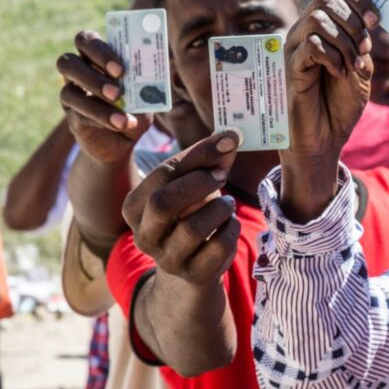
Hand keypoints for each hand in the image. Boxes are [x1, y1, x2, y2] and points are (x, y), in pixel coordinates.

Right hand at [57, 30, 150, 162]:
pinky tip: (122, 123)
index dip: (100, 50)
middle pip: (67, 62)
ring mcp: (71, 97)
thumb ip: (146, 80)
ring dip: (95, 97)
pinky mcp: (73, 119)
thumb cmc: (135, 109)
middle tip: (117, 85)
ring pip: (68, 92)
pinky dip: (103, 118)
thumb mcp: (146, 94)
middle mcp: (77, 74)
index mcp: (95, 59)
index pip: (85, 40)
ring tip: (119, 102)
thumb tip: (156, 68)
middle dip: (92, 73)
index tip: (121, 68)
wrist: (126, 141)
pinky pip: (79, 115)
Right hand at [122, 131, 241, 285]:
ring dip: (220, 209)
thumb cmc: (191, 214)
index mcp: (134, 207)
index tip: (227, 144)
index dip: (198, 156)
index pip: (161, 174)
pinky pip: (218, 247)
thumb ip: (208, 161)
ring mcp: (167, 259)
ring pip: (193, 228)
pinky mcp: (193, 274)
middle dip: (199, 184)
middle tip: (222, 176)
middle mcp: (143, 235)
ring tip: (229, 203)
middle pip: (164, 202)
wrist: (193, 267)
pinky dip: (232, 230)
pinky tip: (231, 224)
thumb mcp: (192, 186)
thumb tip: (232, 135)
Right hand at [282, 0, 379, 160]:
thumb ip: (362, 47)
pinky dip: (332, 57)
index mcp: (322, 32)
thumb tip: (369, 23)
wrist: (326, 139)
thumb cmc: (339, 106)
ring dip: (344, 41)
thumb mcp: (360, 72)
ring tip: (353, 65)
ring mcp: (295, 50)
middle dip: (353, 20)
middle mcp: (304, 35)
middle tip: (364, 47)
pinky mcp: (291, 69)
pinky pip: (311, 45)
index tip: (376, 20)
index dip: (358, 0)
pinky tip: (339, 73)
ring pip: (318, 20)